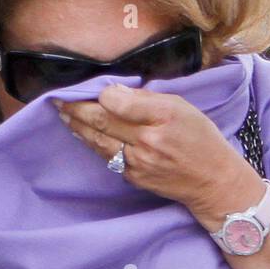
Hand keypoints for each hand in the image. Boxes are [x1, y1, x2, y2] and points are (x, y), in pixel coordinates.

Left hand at [57, 84, 260, 227]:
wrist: (211, 180)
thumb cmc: (199, 137)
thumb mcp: (181, 106)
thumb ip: (146, 99)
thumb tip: (113, 92)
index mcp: (162, 116)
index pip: (118, 103)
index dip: (99, 96)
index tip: (86, 88)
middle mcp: (148, 141)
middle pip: (102, 122)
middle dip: (77, 109)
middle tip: (58, 99)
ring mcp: (138, 162)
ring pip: (100, 142)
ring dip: (78, 127)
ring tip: (64, 114)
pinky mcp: (133, 177)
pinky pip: (108, 157)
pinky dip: (94, 143)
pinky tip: (84, 134)